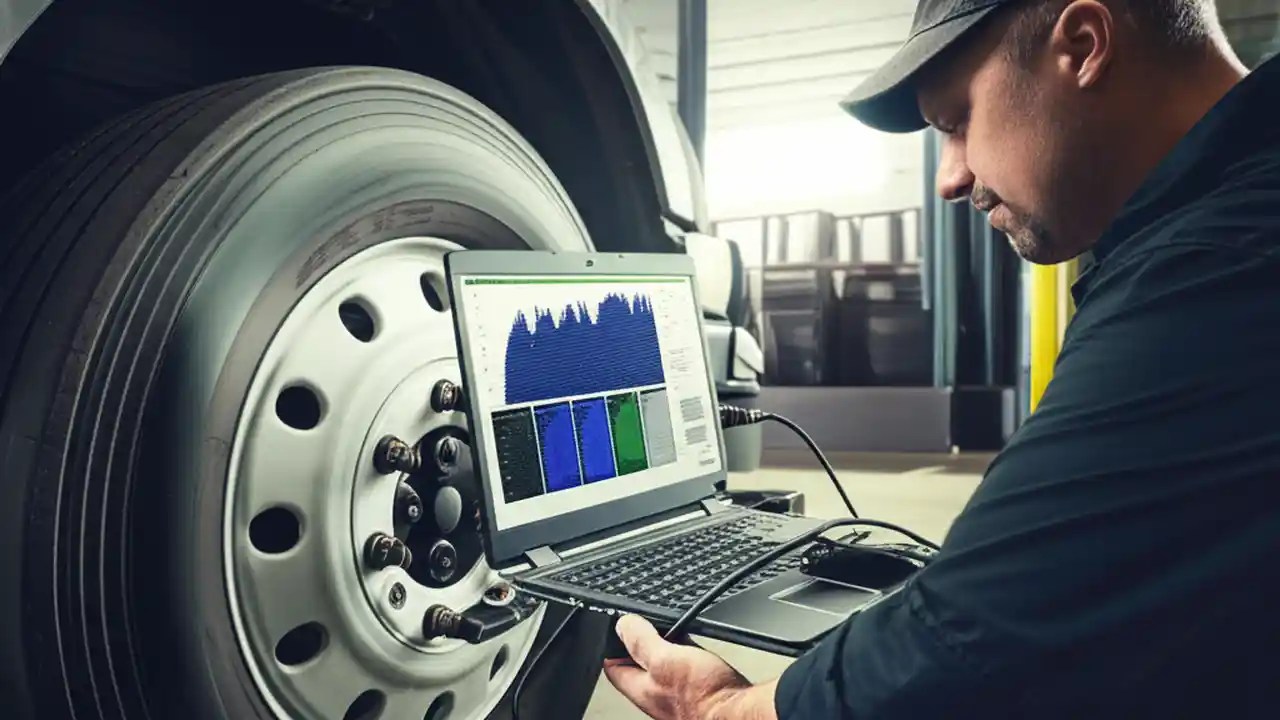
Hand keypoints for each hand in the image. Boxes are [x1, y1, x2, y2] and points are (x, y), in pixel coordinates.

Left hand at [603, 615, 778, 719]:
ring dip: (670, 653)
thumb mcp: (666, 659)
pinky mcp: (701, 697)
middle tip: (652, 628)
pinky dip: (691, 661)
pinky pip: (687, 675)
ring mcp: (679, 699)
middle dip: (644, 647)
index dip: (614, 646)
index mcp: (642, 690)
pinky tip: (701, 655)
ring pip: (665, 671)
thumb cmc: (705, 697)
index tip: (619, 630)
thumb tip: (623, 625)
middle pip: (640, 669)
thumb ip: (642, 642)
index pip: (614, 667)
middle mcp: (657, 699)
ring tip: (679, 638)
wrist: (740, 715)